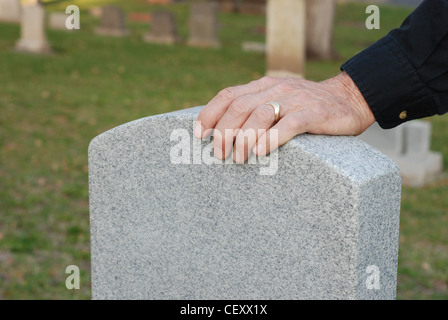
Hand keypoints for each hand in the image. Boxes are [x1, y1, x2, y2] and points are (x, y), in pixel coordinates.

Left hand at [194, 71, 374, 162]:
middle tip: (220, 155)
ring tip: (239, 159)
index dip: (209, 114)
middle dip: (224, 132)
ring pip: (260, 115)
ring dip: (244, 139)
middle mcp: (276, 89)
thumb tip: (223, 132)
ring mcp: (295, 100)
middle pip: (239, 107)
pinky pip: (289, 124)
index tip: (199, 134)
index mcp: (263, 85)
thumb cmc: (306, 107)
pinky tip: (262, 152)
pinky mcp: (314, 113)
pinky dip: (272, 139)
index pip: (228, 95)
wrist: (349, 98)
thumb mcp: (278, 100)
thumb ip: (254, 108)